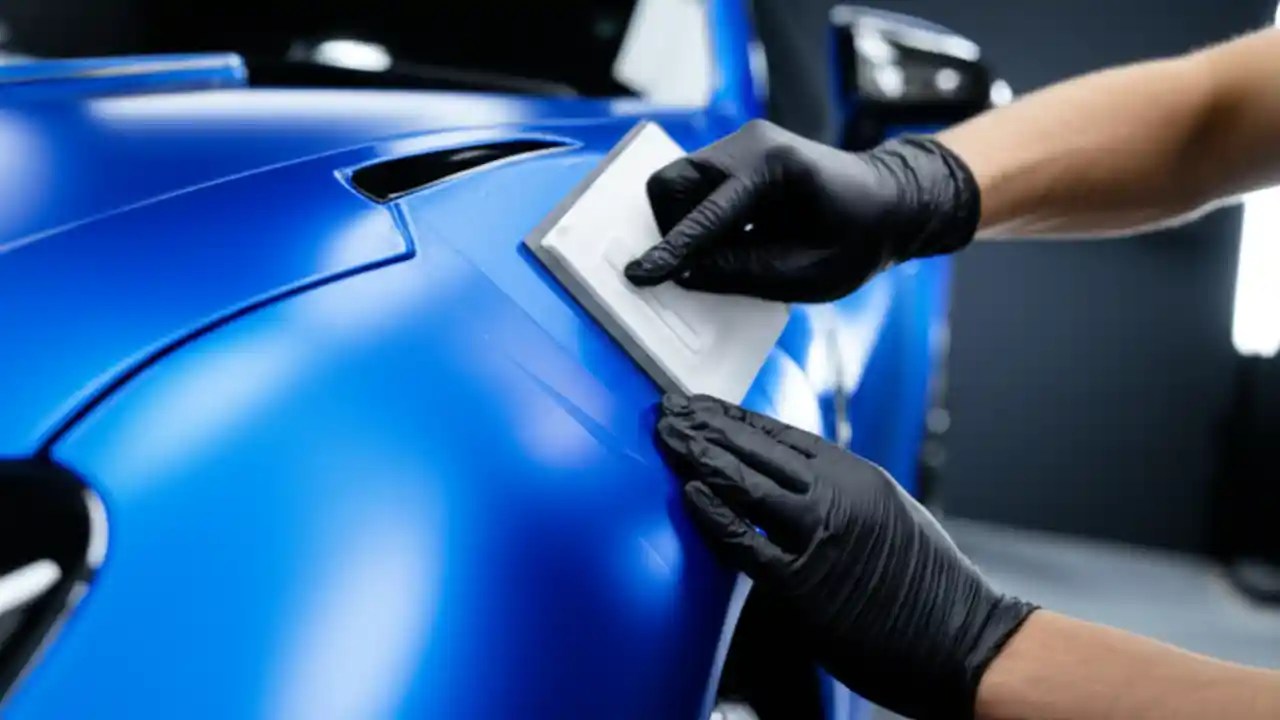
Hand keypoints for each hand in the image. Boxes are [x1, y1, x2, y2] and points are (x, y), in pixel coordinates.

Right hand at [625, 119, 979, 301]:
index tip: (640, 274)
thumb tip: (684, 274)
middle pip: (672, 183)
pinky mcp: (736, 156)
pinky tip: (732, 239)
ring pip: (676, 184)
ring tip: (722, 253)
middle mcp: (751, 143)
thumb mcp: (807, 274)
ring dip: (683, 224)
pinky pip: (693, 187)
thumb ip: (742, 274)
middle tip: (694, 265)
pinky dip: (697, 217)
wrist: (892, 202)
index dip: (673, 250)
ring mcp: (741, 144)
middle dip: (671, 229)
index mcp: (776, 167)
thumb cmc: (860, 239)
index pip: (707, 214)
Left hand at [656, 393, 1034, 719]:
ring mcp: (821, 538)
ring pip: (747, 485)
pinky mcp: (805, 585)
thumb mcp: (890, 513)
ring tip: (668, 437)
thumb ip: (841, 490)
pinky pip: (748, 544)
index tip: (702, 406)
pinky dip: (716, 516)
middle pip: (757, 450)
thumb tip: (792, 478)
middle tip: (670, 410)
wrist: (964, 643)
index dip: (735, 417)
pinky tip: (691, 494)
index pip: (782, 434)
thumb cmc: (930, 587)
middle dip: (707, 427)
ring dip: (701, 458)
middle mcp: (839, 498)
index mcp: (858, 476)